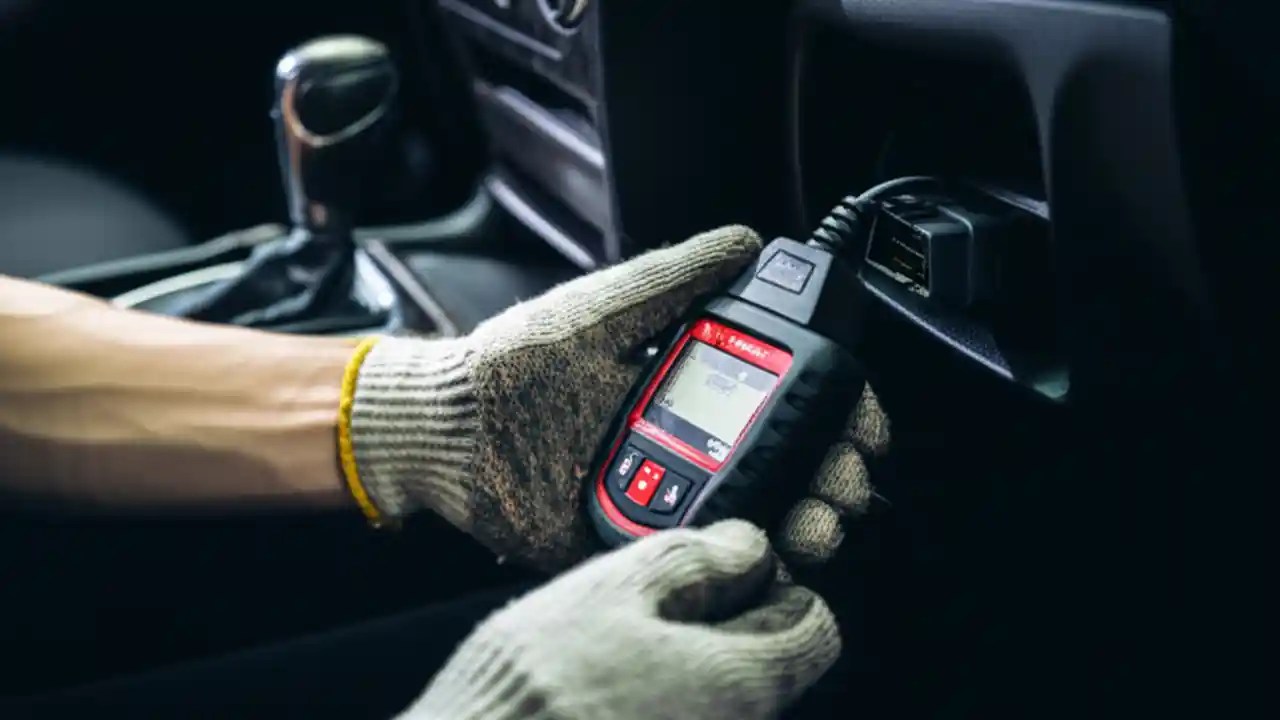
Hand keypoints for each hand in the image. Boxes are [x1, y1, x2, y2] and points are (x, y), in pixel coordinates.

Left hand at [348, 225, 889, 569]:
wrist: (450, 430)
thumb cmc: (515, 363)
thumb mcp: (602, 308)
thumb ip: (673, 278)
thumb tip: (746, 241)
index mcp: (694, 384)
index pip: (792, 399)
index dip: (840, 413)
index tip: (861, 427)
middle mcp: (694, 441)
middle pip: (795, 466)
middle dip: (839, 479)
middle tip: (844, 487)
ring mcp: (672, 495)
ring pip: (765, 519)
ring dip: (808, 527)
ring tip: (815, 528)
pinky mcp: (642, 541)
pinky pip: (703, 559)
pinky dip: (746, 566)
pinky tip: (768, 561)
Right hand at [399, 520, 839, 719]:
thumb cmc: (532, 688)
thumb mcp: (611, 591)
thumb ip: (694, 561)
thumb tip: (751, 546)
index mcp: (741, 682)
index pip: (815, 629)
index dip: (773, 586)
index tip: (724, 571)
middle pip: (767, 665)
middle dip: (726, 623)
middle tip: (654, 602)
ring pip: (717, 695)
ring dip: (682, 661)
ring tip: (610, 646)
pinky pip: (678, 718)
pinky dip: (654, 697)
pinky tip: (597, 689)